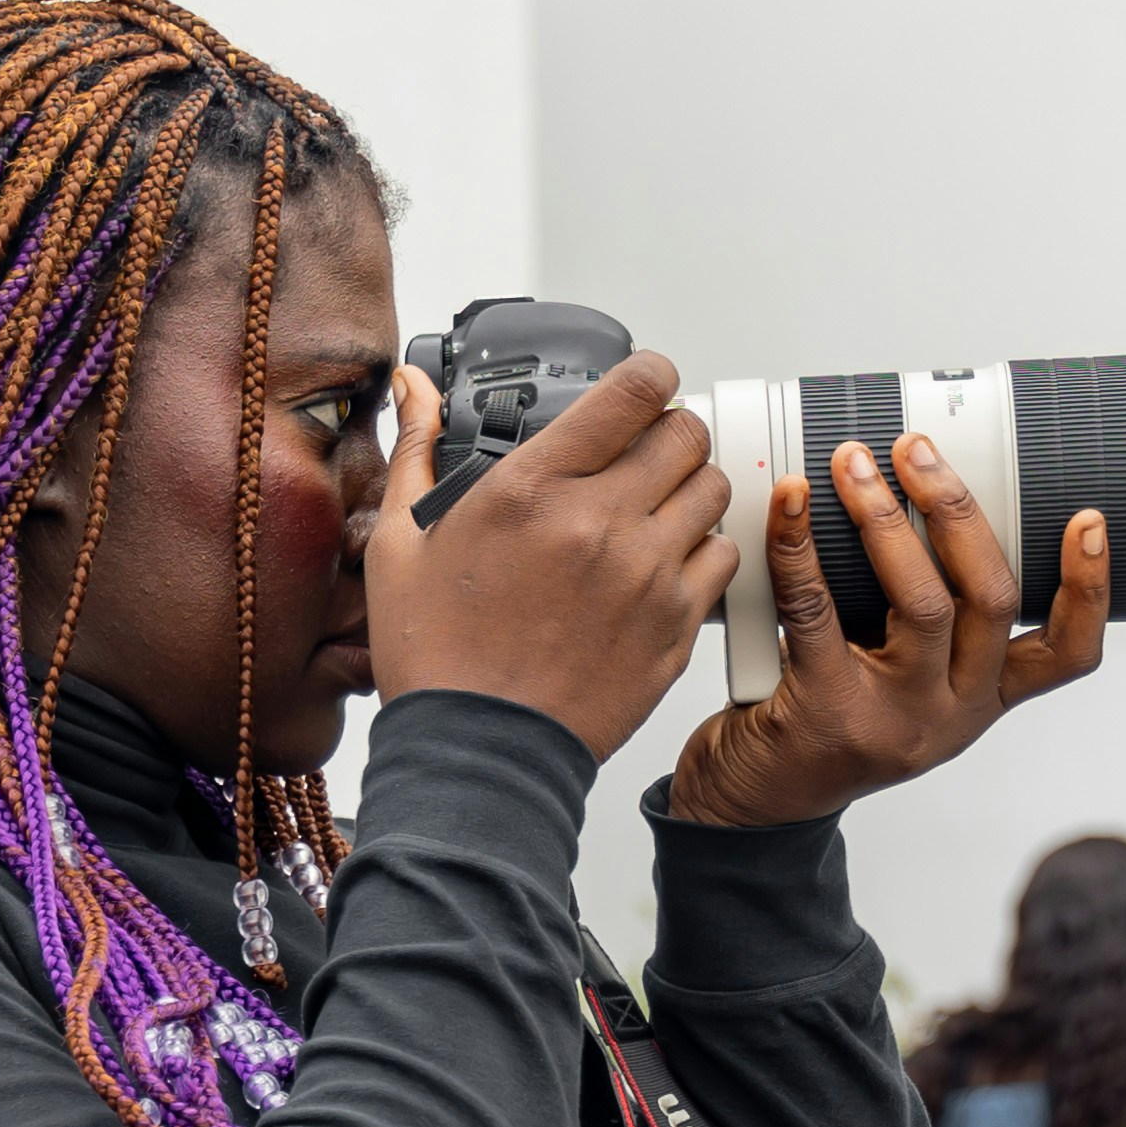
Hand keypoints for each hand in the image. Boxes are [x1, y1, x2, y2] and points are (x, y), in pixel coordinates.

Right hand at [366, 352, 732, 762]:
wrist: (478, 752)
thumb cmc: (439, 655)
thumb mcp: (403, 542)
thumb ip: (419, 451)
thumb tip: (413, 389)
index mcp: (534, 487)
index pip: (633, 388)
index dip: (648, 373)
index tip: (641, 384)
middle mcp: (600, 521)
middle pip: (686, 432)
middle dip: (668, 431)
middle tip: (643, 454)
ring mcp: (647, 575)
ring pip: (713, 490)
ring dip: (689, 489)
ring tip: (653, 511)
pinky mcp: (675, 626)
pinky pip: (722, 558)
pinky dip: (702, 553)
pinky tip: (662, 567)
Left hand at [668, 430, 1107, 827]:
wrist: (758, 798)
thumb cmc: (832, 718)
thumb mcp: (908, 683)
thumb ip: (933, 622)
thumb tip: (932, 501)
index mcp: (982, 699)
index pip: (1066, 654)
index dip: (1089, 589)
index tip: (1089, 523)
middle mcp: (951, 713)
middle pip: (989, 600)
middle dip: (958, 511)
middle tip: (918, 451)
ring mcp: (894, 719)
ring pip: (922, 604)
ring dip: (886, 519)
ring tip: (855, 464)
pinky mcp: (827, 712)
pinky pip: (817, 612)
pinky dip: (801, 547)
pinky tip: (791, 503)